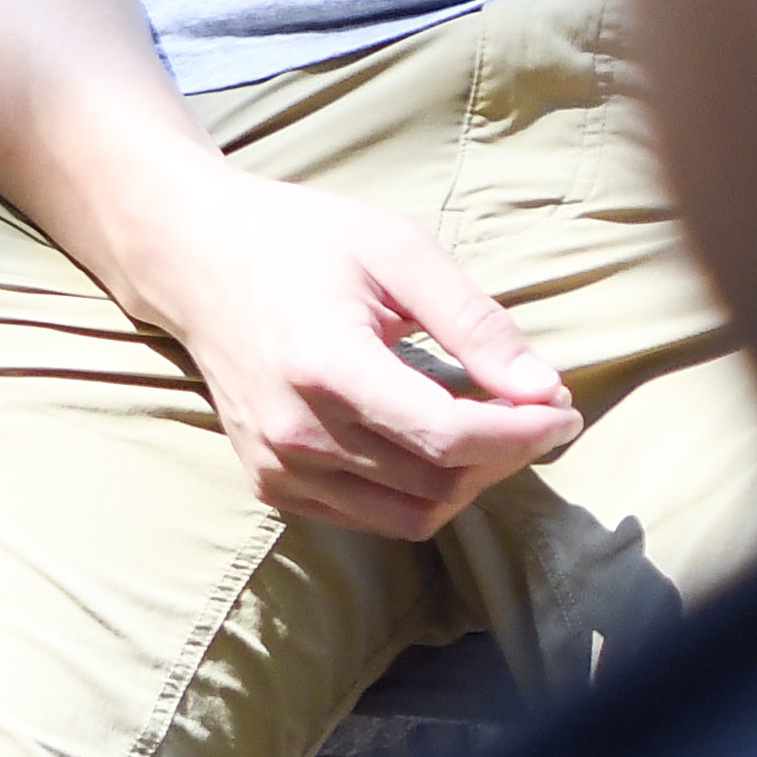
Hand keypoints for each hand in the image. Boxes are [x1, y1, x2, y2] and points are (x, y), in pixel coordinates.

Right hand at [103, 165, 579, 543]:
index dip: (522, 434)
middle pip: (439, 481)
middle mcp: (295, 430)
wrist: (194, 259)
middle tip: (535, 407)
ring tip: (489, 425)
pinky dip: (419, 492)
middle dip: (507, 452)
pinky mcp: (271, 483)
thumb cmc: (300, 240)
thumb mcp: (398, 251)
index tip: (563, 409)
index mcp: (326, 364)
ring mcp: (278, 465)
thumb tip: (545, 389)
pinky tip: (431, 440)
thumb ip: (474, 322)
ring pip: (412, 514)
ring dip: (469, 480)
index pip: (448, 437)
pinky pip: (371, 517)